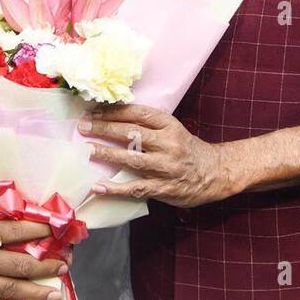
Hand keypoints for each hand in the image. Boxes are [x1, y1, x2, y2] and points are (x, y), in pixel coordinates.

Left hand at [82, 104, 231, 207]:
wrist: (216, 172)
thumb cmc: (188, 149)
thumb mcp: (173, 130)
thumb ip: (149, 126)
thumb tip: (113, 118)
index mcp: (169, 125)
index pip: (138, 113)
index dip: (114, 111)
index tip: (94, 111)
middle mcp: (168, 144)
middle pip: (132, 133)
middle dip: (105, 129)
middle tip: (83, 127)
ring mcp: (167, 167)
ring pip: (133, 159)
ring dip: (108, 154)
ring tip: (88, 150)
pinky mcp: (165, 188)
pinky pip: (136, 188)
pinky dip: (116, 188)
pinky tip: (98, 187)